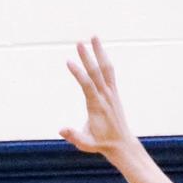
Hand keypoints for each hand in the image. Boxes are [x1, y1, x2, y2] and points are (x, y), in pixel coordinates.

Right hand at [60, 36, 136, 156]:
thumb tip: (61, 130)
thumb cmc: (101, 144)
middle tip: (78, 42)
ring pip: (106, 69)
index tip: (69, 61)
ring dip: (99, 52)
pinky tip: (99, 51)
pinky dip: (104, 60)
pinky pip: (110, 73)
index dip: (78, 73)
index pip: (87, 85)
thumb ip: (74, 136)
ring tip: (93, 37)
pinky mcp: (114, 93)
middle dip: (87, 57)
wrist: (121, 144)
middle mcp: (106, 97)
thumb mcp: (86, 143)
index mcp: (97, 106)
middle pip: (96, 73)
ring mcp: (111, 93)